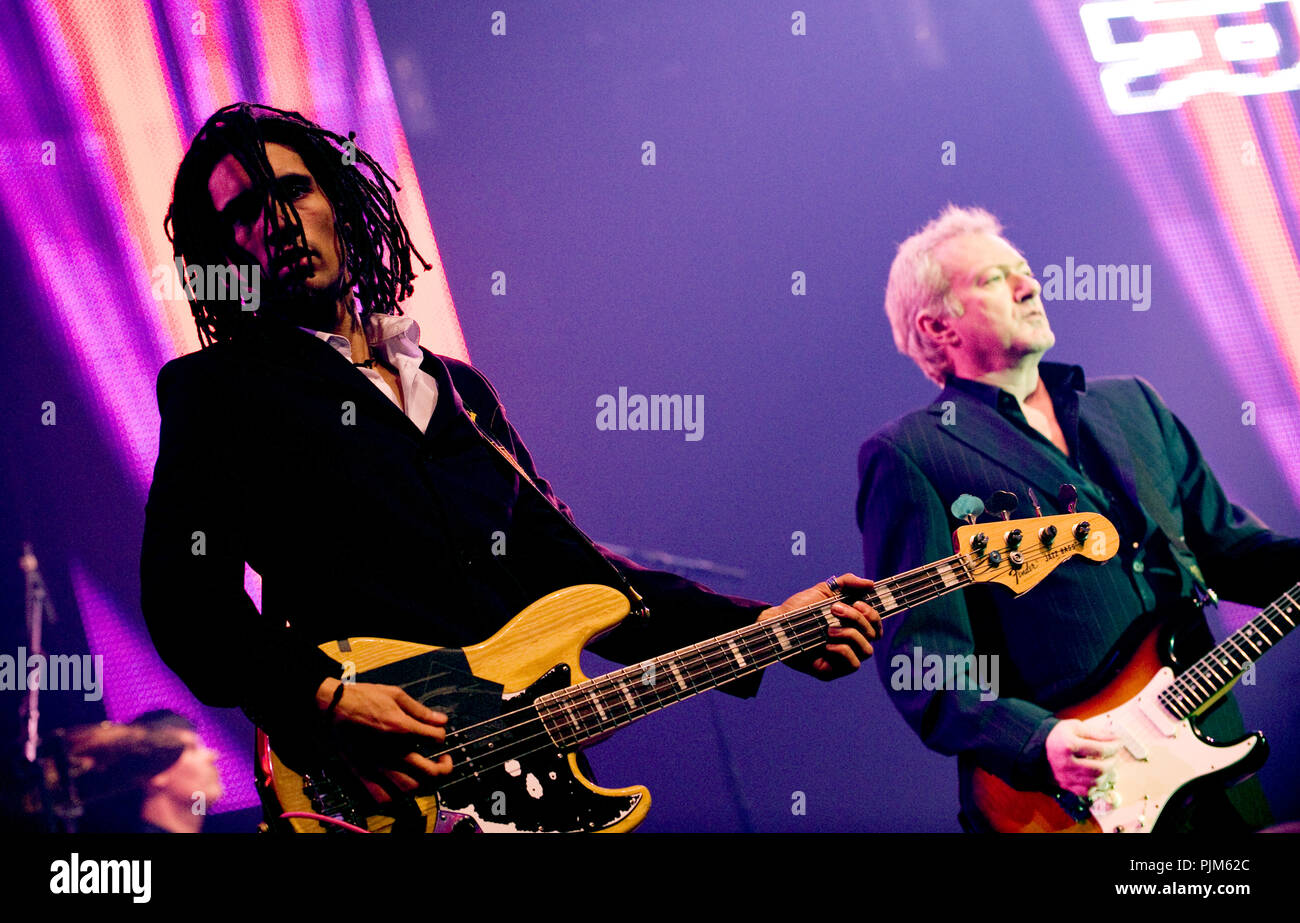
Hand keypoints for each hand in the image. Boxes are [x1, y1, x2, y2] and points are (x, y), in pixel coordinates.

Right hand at [315, 678, 452, 802]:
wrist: (328, 708)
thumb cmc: (361, 697)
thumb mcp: (394, 694)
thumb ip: (420, 710)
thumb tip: (442, 720)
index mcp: (402, 728)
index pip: (437, 739)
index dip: (441, 735)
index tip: (436, 733)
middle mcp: (393, 751)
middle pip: (431, 772)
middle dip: (444, 768)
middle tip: (443, 761)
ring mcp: (378, 766)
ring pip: (410, 789)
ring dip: (422, 783)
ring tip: (423, 774)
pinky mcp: (363, 775)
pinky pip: (382, 798)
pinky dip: (395, 797)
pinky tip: (398, 786)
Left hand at [762, 573, 880, 680]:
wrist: (778, 622)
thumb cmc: (801, 608)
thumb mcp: (824, 590)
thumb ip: (847, 582)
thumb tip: (870, 584)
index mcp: (852, 624)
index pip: (876, 624)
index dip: (873, 614)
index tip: (857, 603)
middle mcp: (851, 641)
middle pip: (874, 634)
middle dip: (857, 619)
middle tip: (834, 609)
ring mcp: (843, 657)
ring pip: (867, 650)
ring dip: (850, 634)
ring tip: (829, 628)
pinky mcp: (833, 670)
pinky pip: (854, 664)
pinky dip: (844, 652)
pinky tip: (828, 644)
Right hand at [1045, 716, 1118, 796]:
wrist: (1038, 749)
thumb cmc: (1060, 736)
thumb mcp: (1076, 727)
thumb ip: (1097, 733)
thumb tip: (1117, 738)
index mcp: (1068, 745)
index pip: (1100, 749)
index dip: (1114, 746)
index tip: (1119, 742)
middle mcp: (1066, 764)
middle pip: (1099, 769)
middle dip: (1112, 762)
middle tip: (1114, 756)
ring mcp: (1066, 777)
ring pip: (1095, 782)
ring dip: (1106, 774)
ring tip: (1107, 764)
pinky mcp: (1066, 786)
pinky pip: (1088, 791)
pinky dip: (1096, 784)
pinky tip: (1097, 775)